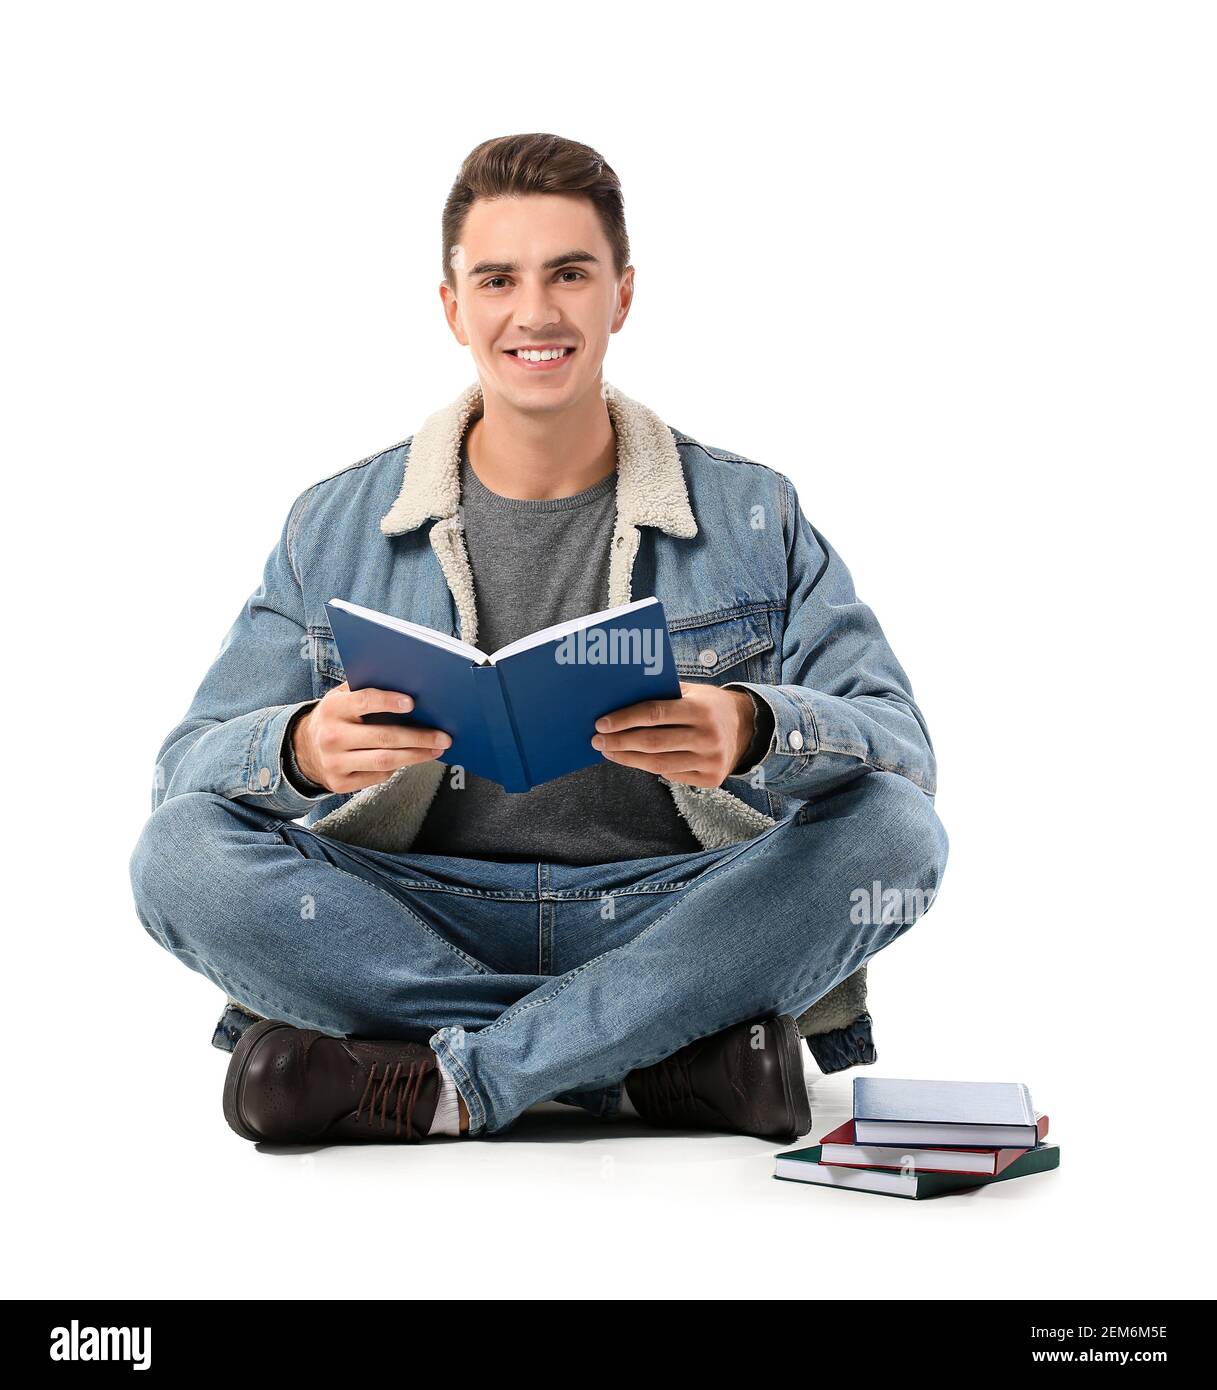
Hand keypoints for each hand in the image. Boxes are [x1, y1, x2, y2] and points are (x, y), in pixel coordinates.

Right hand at [292, 683, 451, 792]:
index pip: (363, 701)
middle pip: (383, 737)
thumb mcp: (342, 698)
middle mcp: (331, 736)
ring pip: (385, 761)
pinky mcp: (339, 783)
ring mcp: (334, 762)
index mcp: (333, 708)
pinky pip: (378, 776)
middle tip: (443, 737)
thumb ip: (366, 690)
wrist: (304, 749)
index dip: (388, 701)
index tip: (412, 703)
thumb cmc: (337, 717)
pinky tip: (412, 759)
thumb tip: (409, 685)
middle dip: (418, 737)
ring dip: (416, 756)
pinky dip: (398, 767)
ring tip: (437, 750)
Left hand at [590, 682, 755, 788]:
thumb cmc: (708, 705)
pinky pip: (671, 775)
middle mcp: (708, 736)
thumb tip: (618, 700)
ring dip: (628, 758)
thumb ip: (662, 695)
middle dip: (620, 742)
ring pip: (658, 764)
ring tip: (608, 751)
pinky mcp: (711, 778)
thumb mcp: (692, 692)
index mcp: (701, 709)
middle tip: (597, 740)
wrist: (747, 728)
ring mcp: (710, 760)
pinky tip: (632, 760)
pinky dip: (648, 767)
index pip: (655, 714)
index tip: (601, 723)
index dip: (625, 719)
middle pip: (653, 742)